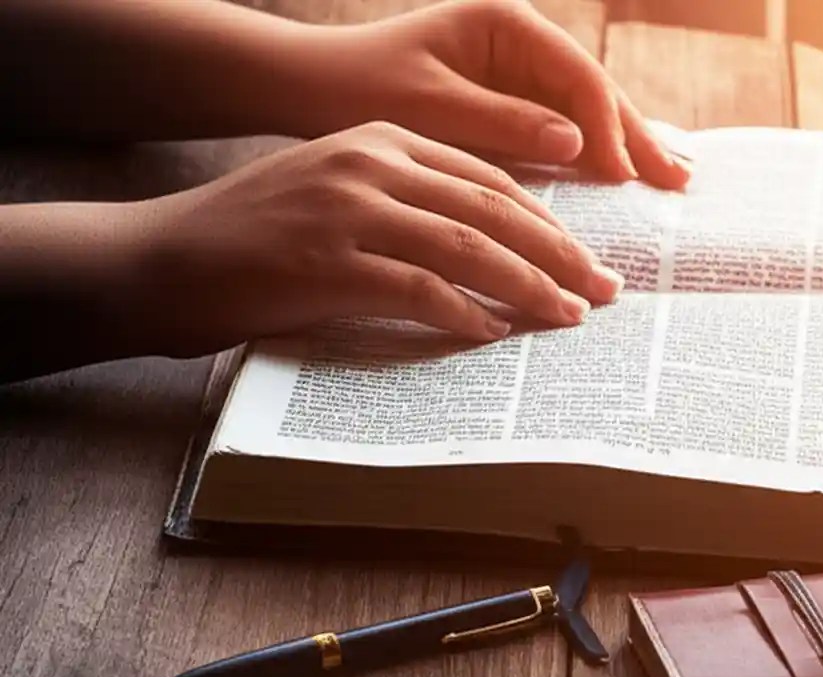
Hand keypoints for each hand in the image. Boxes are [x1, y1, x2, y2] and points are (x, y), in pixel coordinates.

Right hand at [126, 122, 620, 357]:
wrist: (162, 258)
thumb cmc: (256, 237)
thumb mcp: (338, 194)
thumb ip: (407, 205)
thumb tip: (486, 251)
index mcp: (380, 139)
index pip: (489, 180)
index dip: (547, 222)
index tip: (584, 258)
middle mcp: (371, 163)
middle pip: (493, 210)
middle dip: (560, 253)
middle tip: (604, 291)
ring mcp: (348, 210)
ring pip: (468, 246)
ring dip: (528, 285)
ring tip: (567, 316)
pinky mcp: (327, 261)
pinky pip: (418, 289)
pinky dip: (463, 314)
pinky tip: (491, 334)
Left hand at [287, 0, 689, 188]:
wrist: (312, 88)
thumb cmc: (359, 88)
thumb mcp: (429, 107)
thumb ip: (502, 121)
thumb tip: (575, 144)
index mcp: (505, 24)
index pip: (577, 77)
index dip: (606, 128)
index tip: (623, 176)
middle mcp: (520, 41)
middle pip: (595, 90)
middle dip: (637, 135)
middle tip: (681, 180)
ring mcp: (517, 70)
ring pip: (586, 111)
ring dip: (626, 145)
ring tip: (673, 178)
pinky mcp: (507, 100)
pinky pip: (562, 127)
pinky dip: (593, 154)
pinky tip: (627, 174)